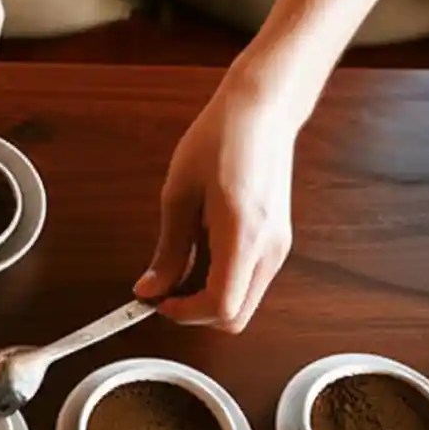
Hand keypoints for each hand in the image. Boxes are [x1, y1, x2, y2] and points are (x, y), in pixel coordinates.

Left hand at [133, 71, 297, 332]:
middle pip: (236, 316)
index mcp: (242, 235)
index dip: (185, 314)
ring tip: (181, 262)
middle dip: (196, 312)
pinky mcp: (278, 242)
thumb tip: (149, 289)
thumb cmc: (219, 141)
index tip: (158, 300)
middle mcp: (269, 249)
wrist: (261, 113)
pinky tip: (202, 252)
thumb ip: (167, 250)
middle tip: (165, 288)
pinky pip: (250, 280)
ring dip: (209, 296)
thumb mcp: (178, 195)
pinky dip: (223, 281)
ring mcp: (278, 248)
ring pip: (245, 302)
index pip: (222, 306)